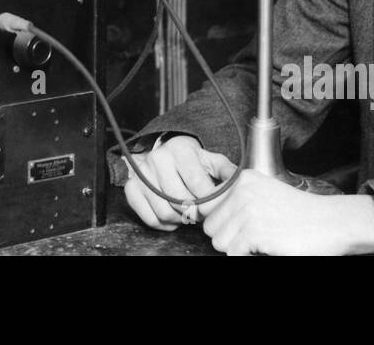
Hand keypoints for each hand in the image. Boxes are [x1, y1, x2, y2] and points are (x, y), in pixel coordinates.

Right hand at [123, 136, 238, 230]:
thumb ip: (226, 171)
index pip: (197, 184)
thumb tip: (241, 181)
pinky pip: (151, 219)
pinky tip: (173, 216)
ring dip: (180, 219)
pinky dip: (165, 224)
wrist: (162, 154)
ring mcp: (142, 174)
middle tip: (202, 212)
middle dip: (195, 212)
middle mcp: (158, 159)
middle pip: (180, 200)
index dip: (209, 201)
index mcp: (180, 149)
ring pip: (165, 212)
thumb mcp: (210, 160)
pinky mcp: (132, 189)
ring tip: (188, 213)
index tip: (215, 205)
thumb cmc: (190, 161)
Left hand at [197, 170, 373, 254]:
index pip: (207, 205)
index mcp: (243, 180)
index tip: (234, 228)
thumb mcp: (265, 195)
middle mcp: (242, 191)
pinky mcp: (254, 232)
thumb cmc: (301, 214)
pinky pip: (233, 254)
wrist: (333, 223)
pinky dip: (247, 256)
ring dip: (237, 248)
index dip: (218, 222)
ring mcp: (247, 211)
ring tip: (262, 241)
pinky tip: (268, 247)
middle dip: (228, 237)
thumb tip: (199, 213)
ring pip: (219, 242)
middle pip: (211, 226)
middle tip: (254, 237)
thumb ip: (237, 200)